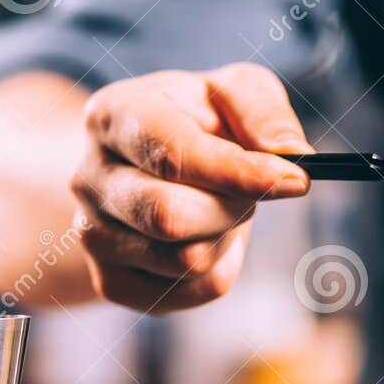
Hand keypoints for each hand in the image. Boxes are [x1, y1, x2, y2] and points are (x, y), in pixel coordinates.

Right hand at [70, 64, 311, 311]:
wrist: (145, 164)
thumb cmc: (197, 121)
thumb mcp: (233, 92)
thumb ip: (263, 111)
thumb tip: (292, 155)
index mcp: (112, 116)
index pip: (172, 156)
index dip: (240, 173)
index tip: (296, 179)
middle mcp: (87, 177)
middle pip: (171, 217)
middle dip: (234, 206)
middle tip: (256, 188)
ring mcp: (92, 235)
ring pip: (186, 260)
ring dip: (227, 235)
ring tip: (220, 204)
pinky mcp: (112, 282)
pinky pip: (191, 291)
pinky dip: (219, 265)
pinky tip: (206, 235)